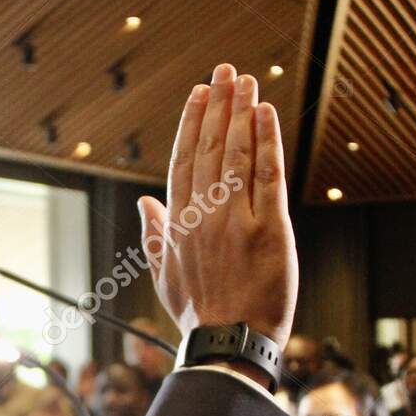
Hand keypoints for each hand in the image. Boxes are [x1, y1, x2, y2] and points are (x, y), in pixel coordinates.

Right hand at [138, 66, 295, 368]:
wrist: (229, 345)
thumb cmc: (199, 315)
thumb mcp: (165, 276)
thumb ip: (155, 235)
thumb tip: (145, 201)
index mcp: (179, 224)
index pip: (183, 160)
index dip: (192, 123)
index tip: (199, 93)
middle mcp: (204, 215)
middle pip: (210, 148)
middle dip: (218, 105)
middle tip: (225, 71)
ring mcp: (235, 221)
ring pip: (237, 155)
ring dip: (241, 112)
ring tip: (245, 80)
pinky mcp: (269, 230)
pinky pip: (267, 177)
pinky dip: (266, 142)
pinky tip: (265, 114)